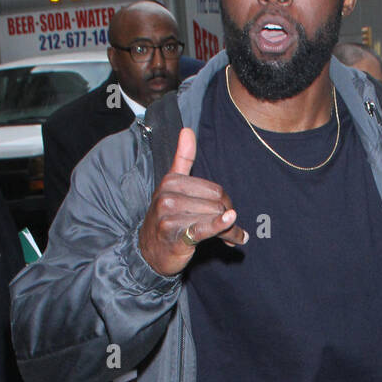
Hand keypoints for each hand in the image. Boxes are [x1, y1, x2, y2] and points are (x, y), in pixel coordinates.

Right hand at [138, 127, 247, 276]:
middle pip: (216, 203)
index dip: (225, 203)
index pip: (214, 189)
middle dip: (228, 218)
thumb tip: (187, 130)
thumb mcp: (170, 187)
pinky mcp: (175, 235)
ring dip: (228, 231)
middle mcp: (168, 196)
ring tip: (230, 239)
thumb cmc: (165, 219)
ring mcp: (170, 215)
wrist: (149, 252)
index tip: (228, 215)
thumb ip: (182, 159)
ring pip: (214, 217)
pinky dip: (219, 225)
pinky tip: (231, 223)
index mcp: (171, 181)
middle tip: (230, 231)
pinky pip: (203, 228)